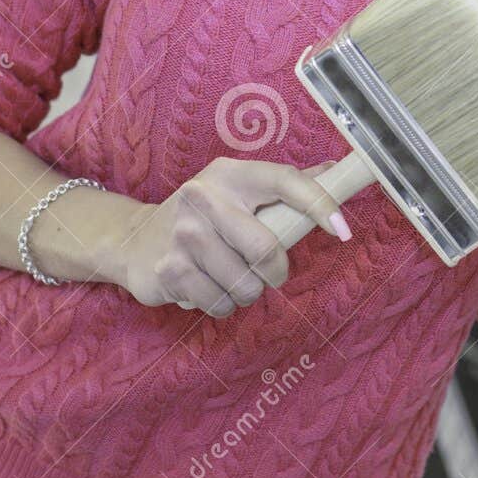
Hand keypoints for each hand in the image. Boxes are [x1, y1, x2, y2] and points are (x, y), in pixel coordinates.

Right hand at [104, 158, 346, 316]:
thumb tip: (335, 171)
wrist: (133, 239)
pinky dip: (223, 306)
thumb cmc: (203, 215)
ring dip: (247, 292)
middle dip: (276, 272)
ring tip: (231, 278)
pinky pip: (220, 304)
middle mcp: (204, 198)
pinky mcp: (170, 270)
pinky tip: (210, 288)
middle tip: (271, 274)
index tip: (343, 230)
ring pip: (245, 284)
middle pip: (266, 249)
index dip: (318, 203)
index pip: (284, 180)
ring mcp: (184, 235)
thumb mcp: (237, 190)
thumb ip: (284, 184)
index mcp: (230, 175)